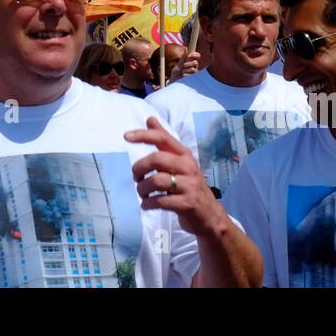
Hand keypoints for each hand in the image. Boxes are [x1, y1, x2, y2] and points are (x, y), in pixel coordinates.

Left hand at [125, 117, 224, 237]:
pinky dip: (148, 203)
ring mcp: (189, 185)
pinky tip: (146, 204)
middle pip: (157, 159)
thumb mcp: (179, 162)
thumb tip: (150, 119)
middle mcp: (188, 167)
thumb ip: (164, 143)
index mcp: (184, 154)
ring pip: (156, 181)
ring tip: (142, 194)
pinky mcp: (187, 204)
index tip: (126, 136)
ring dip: (142, 189)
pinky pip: (160, 201)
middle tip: (135, 177)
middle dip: (139, 168)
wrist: (209, 215)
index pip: (163, 138)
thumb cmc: (189, 186)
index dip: (143, 135)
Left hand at [168, 52, 200, 81]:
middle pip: (195, 62)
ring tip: (181, 72)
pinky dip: (184, 75)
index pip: (197, 56)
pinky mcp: (193, 79)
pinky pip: (190, 75)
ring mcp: (194, 73)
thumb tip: (186, 48)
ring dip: (185, 70)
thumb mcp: (178, 64)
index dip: (195, 54)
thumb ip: (183, 58)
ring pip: (193, 69)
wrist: (174, 81)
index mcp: (191, 61)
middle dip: (188, 64)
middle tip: (182, 66)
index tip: (188, 56)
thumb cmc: (177, 71)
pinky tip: (181, 76)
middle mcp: (194, 67)